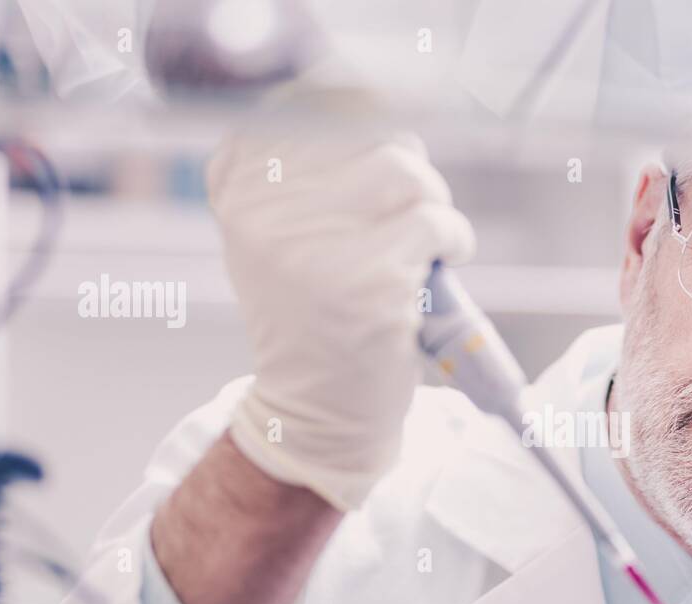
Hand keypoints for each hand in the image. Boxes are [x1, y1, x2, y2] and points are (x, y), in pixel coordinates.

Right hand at [206, 118, 473, 509]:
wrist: (319, 412)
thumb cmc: (314, 320)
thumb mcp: (280, 238)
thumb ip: (309, 171)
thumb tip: (373, 105)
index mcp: (238, 191)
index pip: (310, 103)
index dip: (359, 118)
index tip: (373, 157)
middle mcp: (267, 214)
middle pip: (365, 131)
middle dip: (404, 168)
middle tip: (406, 212)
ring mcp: (318, 249)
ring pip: (405, 171)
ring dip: (432, 203)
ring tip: (425, 241)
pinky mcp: (371, 283)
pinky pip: (435, 222)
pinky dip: (453, 239)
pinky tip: (438, 267)